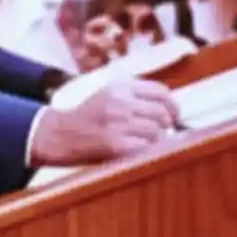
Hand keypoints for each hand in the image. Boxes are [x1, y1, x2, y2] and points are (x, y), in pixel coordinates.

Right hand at [28, 78, 179, 165]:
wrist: (61, 134)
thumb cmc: (90, 116)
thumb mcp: (110, 93)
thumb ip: (136, 94)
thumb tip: (169, 106)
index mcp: (120, 86)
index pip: (161, 92)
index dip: (173, 105)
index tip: (174, 115)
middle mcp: (120, 101)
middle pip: (162, 112)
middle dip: (167, 124)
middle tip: (163, 131)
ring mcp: (117, 123)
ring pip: (156, 131)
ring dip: (157, 140)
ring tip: (148, 142)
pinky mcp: (115, 144)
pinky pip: (146, 147)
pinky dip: (147, 150)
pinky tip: (139, 150)